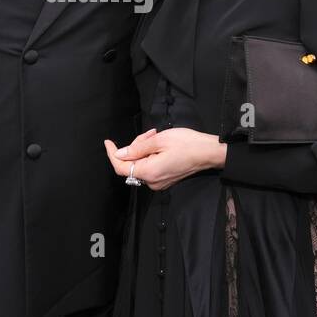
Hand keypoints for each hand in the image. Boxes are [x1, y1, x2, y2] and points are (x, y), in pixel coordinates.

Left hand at [104, 127, 226, 191]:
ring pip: (141, 164)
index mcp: (149, 172)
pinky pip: (150, 167)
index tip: (108, 142)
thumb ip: (136, 148)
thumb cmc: (188, 144)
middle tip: (149, 133)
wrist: (209, 152)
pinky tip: (160, 145)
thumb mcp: (159, 140)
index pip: (121, 167)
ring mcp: (159, 182)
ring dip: (144, 149)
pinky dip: (151, 155)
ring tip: (156, 136)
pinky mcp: (165, 179)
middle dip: (135, 146)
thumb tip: (120, 154)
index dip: (112, 154)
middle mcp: (152, 182)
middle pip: (132, 164)